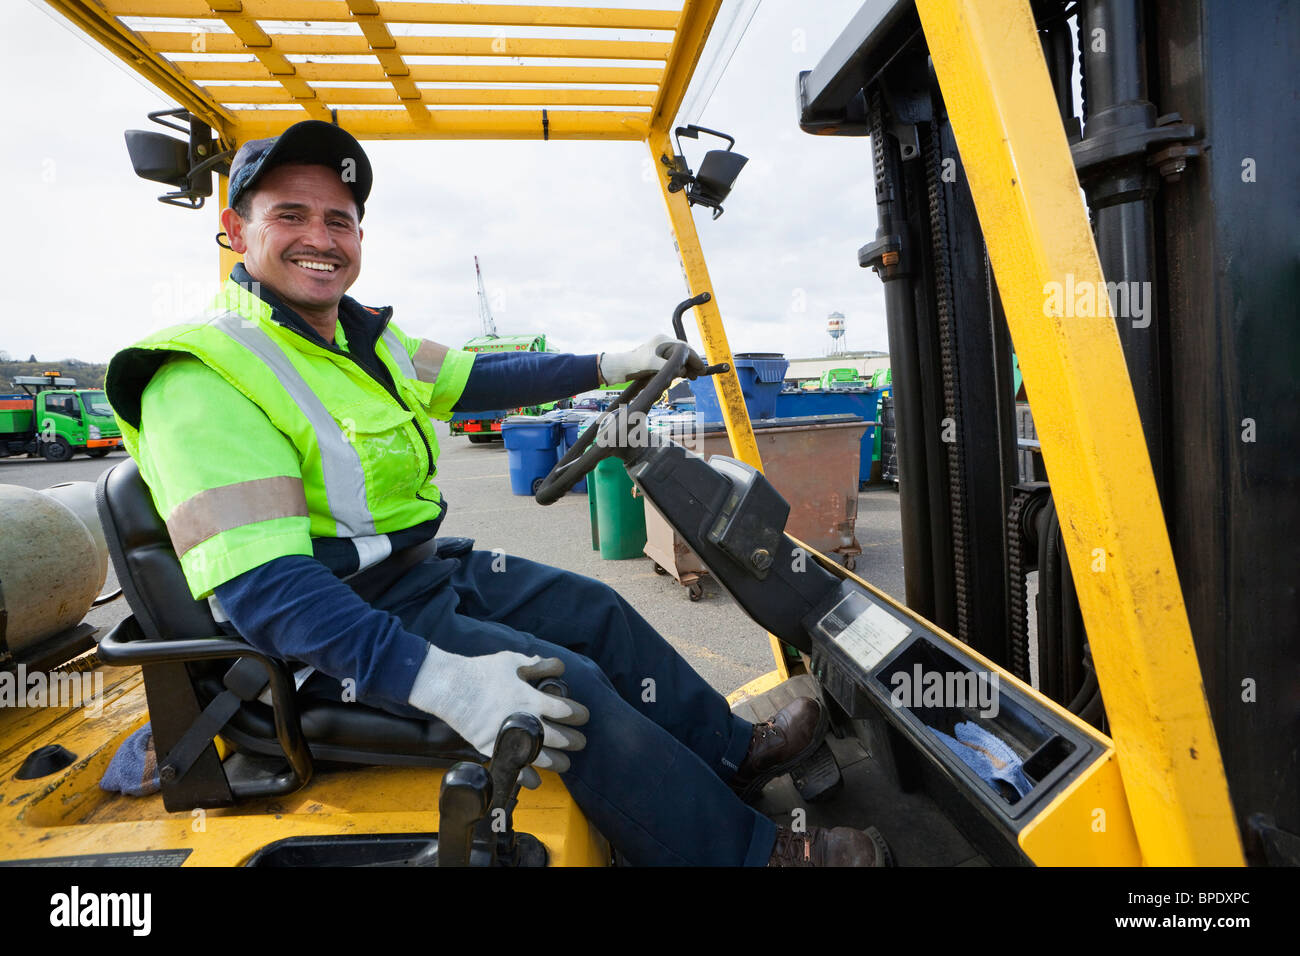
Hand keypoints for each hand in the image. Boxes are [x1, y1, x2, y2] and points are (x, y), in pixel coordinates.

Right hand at [407, 648, 588, 784]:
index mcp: (529, 698)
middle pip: (557, 737)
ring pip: (540, 757)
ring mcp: (505, 736)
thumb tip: (559, 667)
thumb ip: (537, 665)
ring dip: (558, 762)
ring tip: (566, 763)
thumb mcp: (512, 661)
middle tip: (581, 742)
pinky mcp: (490, 748)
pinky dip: (526, 778)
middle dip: (574, 740)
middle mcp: (521, 720)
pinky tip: (536, 781)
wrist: (449, 687)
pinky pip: (511, 768)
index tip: (583, 716)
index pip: (564, 709)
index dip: (578, 714)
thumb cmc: (481, 671)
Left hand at [600, 334, 705, 384]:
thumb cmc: (634, 365)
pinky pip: (673, 362)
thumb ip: (669, 367)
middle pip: (683, 352)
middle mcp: (663, 343)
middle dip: (692, 363)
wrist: (620, 368)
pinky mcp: (657, 358)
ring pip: (679, 358)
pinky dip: (679, 368)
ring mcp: (660, 350)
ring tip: (692, 377)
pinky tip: (682, 375)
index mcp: (663, 340)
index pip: (684, 348)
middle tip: (698, 375)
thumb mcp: (652, 365)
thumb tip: (683, 371)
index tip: (701, 369)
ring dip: (686, 367)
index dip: (694, 359)